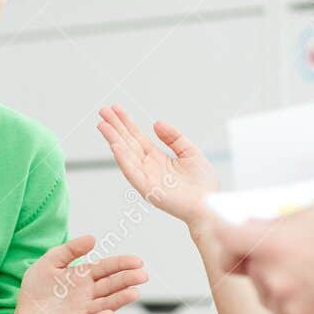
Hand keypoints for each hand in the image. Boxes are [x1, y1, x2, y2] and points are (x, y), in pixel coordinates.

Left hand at [13, 235, 147, 313]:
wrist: (23, 313)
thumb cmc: (37, 286)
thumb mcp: (50, 261)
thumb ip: (70, 249)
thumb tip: (93, 238)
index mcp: (84, 276)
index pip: (107, 268)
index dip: (122, 264)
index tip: (138, 261)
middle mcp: (88, 293)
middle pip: (111, 285)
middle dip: (127, 280)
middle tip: (143, 275)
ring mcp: (83, 310)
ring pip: (105, 303)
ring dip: (120, 299)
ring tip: (134, 292)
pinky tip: (109, 313)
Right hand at [97, 105, 218, 228]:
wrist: (211, 204)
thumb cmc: (203, 185)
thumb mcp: (190, 152)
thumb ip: (174, 137)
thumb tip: (156, 123)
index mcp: (157, 158)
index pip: (137, 137)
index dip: (126, 122)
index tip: (115, 108)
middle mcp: (148, 167)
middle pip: (128, 142)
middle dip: (115, 127)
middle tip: (102, 111)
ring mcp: (146, 178)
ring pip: (126, 155)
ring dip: (113, 139)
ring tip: (103, 125)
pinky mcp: (148, 189)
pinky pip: (132, 172)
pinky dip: (122, 159)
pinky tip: (115, 145)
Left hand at [215, 200, 313, 313]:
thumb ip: (283, 220)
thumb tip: (259, 226)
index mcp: (273, 245)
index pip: (224, 240)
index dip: (227, 235)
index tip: (232, 234)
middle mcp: (273, 280)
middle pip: (248, 270)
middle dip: (265, 261)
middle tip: (297, 253)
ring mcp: (288, 310)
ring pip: (269, 297)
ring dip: (284, 287)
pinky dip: (301, 309)